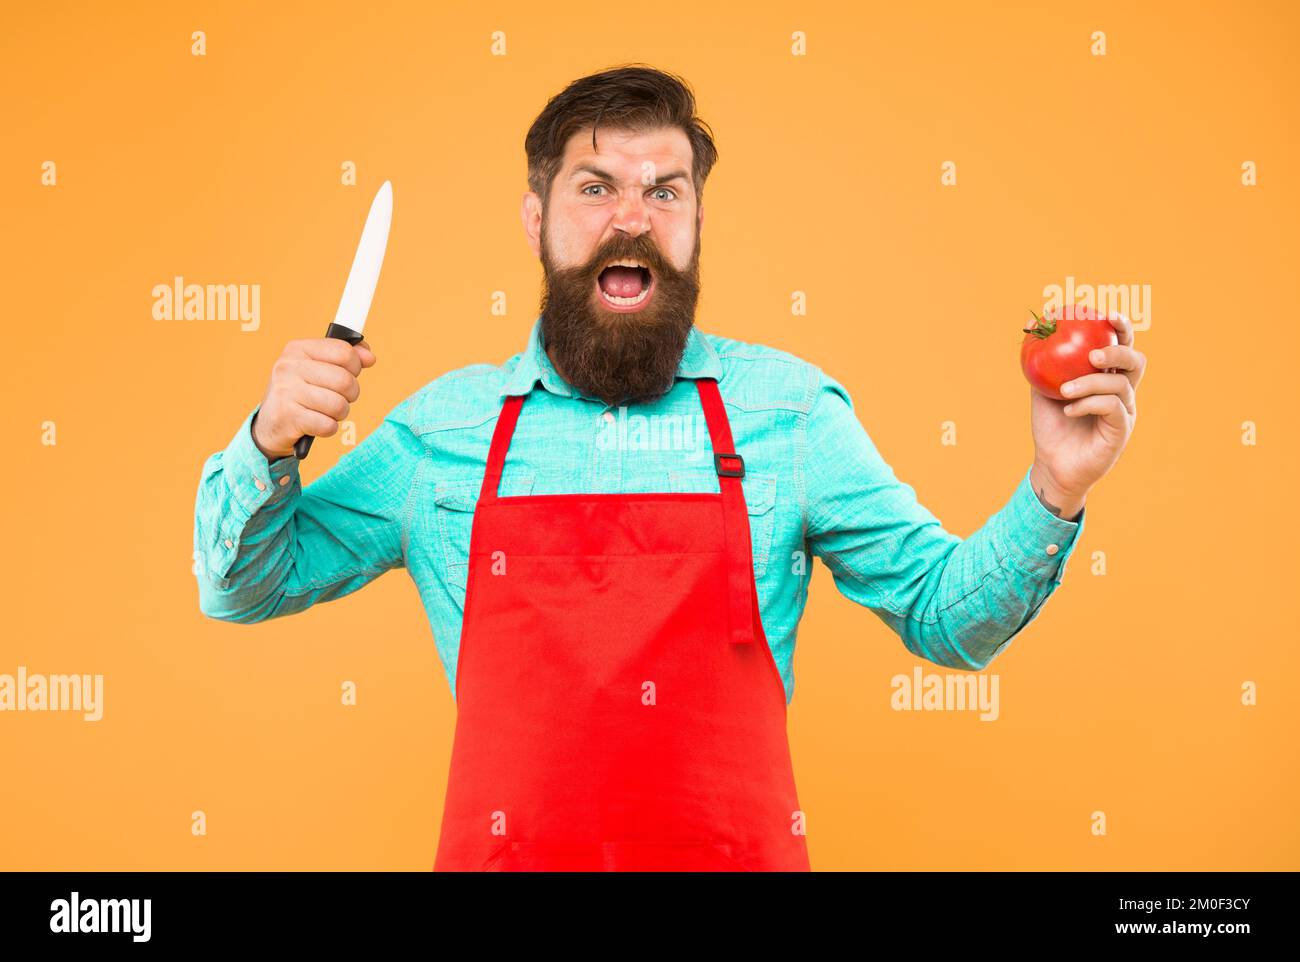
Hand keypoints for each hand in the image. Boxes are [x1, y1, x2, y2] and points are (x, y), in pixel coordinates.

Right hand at [250, 337, 376, 459]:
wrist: (270, 425)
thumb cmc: (300, 393)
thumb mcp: (318, 368)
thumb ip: (345, 358)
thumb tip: (369, 357)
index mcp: (298, 349)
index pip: (343, 351)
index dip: (355, 366)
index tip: (350, 373)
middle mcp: (289, 366)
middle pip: (344, 380)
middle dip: (350, 394)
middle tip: (340, 397)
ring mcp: (286, 391)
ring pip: (339, 405)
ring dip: (339, 413)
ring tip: (327, 411)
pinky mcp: (288, 417)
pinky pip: (328, 425)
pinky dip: (328, 428)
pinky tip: (317, 423)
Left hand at [1029, 311, 1146, 509]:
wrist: (1052, 465)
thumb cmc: (1051, 427)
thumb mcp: (1042, 391)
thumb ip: (1042, 364)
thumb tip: (1031, 331)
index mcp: (1107, 378)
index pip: (1122, 346)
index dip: (1121, 328)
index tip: (1107, 314)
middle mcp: (1122, 393)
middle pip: (1135, 361)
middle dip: (1118, 351)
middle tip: (1092, 355)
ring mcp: (1125, 411)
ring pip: (1120, 384)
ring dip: (1089, 383)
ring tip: (1064, 391)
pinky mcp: (1121, 430)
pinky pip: (1112, 407)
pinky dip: (1088, 403)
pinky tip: (1069, 409)